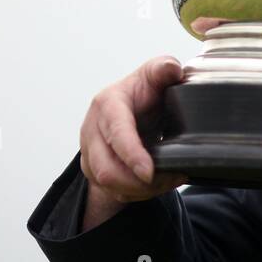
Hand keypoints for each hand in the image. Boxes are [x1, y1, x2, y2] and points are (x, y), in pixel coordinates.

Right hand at [79, 56, 188, 226]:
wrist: (131, 105)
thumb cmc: (144, 90)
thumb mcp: (155, 75)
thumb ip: (163, 69)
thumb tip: (171, 69)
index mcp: (108, 104)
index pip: (115, 133)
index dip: (131, 154)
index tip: (149, 172)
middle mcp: (92, 129)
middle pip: (106, 168)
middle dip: (138, 182)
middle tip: (171, 178)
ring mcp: (90, 152)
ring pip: (109, 185)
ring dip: (142, 190)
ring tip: (171, 179)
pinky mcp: (95, 169)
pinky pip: (115, 192)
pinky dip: (140, 193)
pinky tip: (160, 183)